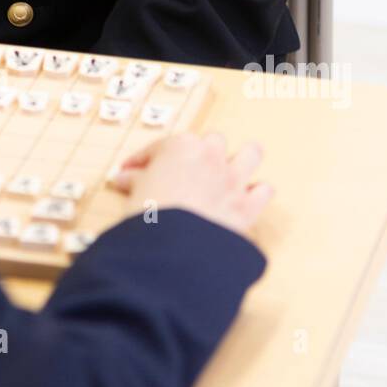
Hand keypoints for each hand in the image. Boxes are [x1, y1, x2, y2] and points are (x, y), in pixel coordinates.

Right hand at [112, 131, 272, 237]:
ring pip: (251, 153)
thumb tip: (123, 179)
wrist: (176, 245)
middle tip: (186, 171)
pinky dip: (256, 195)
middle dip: (201, 154)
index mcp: (181, 146)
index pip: (159, 147)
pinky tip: (245, 200)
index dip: (144, 160)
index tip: (132, 172)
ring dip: (242, 160)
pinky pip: (263, 191)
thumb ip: (134, 180)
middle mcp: (211, 156)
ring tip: (229, 172)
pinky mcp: (247, 205)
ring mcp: (233, 179)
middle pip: (212, 142)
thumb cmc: (152, 212)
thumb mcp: (136, 191)